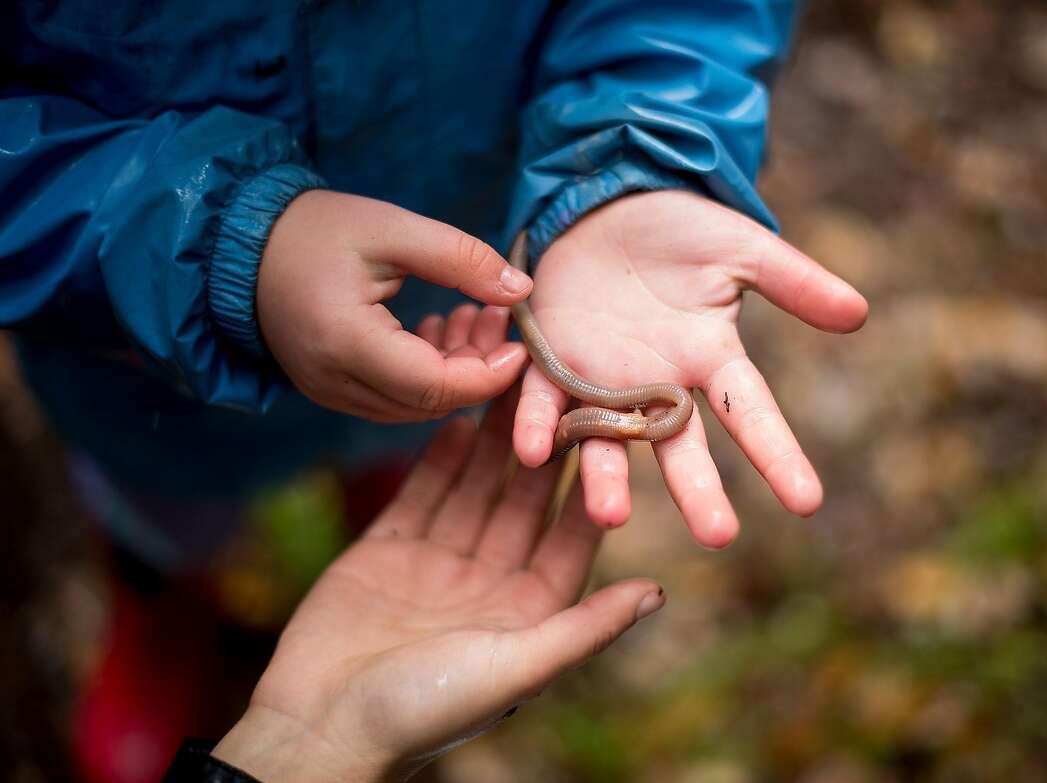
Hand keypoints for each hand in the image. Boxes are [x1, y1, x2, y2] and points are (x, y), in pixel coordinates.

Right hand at [212, 392, 663, 781]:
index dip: (587, 489)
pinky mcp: (387, 553)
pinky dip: (439, 461)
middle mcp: (488, 584)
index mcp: (527, 613)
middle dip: (540, 450)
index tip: (607, 436)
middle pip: (521, 504)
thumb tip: (658, 593)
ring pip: (473, 491)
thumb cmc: (426, 711)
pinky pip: (421, 497)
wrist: (320, 725)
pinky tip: (457, 420)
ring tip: (509, 390)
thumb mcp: (518, 668)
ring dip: (491, 444)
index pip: (569, 538)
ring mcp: (437, 566)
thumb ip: (585, 627)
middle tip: (556, 391)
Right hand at [258, 190, 531, 420]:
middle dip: (477, 370)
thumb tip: (520, 291)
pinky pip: (394, 400)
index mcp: (345, 341)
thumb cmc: (316, 230)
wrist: (243, 246)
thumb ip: (460, 258)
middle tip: (497, 317)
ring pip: (414, 407)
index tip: (519, 342)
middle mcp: (333, 381)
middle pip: (428, 403)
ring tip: (470, 315)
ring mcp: (328, 393)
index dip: (488, 374)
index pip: (433, 385)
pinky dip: (427, 374)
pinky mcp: (330, 391)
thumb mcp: (392, 229)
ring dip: (455, 371)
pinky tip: (436, 329)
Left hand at [512, 191, 867, 547]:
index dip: (778, 455)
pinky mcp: (546, 361)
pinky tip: (533, 451)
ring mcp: (600, 380)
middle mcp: (656, 384)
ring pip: (604, 440)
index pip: (750, 413)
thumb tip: (860, 313)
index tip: (808, 503)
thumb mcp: (739, 247)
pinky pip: (538, 399)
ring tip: (610, 516)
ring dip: (605, 478)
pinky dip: (535, 423)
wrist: (603, 204)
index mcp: (707, 358)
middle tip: (718, 537)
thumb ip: (794, 280)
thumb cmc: (677, 229)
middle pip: (679, 446)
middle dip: (697, 491)